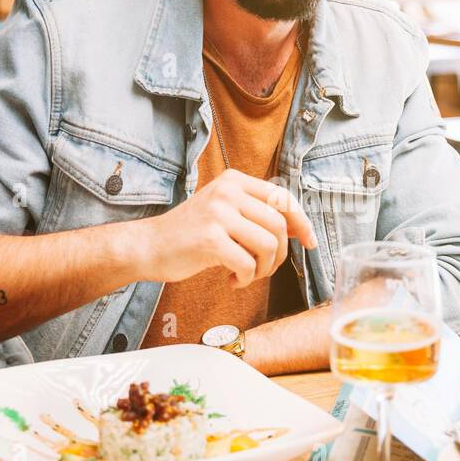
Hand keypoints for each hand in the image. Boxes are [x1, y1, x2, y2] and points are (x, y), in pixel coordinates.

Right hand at [132, 169, 315, 287]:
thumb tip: (299, 230)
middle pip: (279, 224)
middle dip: (279, 254)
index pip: (282, 198)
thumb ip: (256, 214)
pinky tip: (231, 279)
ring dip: (263, 268)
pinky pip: (248, 263)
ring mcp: (218, 213)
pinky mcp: (210, 238)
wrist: (149, 246)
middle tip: (264, 268)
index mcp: (234, 181)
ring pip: (268, 244)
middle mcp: (228, 191)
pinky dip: (246, 278)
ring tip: (247, 274)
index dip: (302, 222)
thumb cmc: (190, 234)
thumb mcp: (224, 211)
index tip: (310, 242)